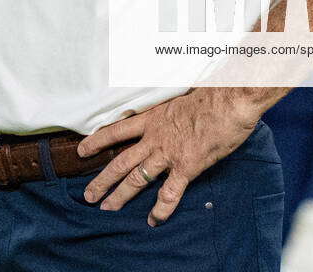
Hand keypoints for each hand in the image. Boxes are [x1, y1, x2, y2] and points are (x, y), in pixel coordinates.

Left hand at [77, 87, 260, 224]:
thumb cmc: (212, 92)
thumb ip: (173, 109)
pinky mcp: (186, 167)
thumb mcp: (183, 95)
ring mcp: (169, 153)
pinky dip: (160, 209)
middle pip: (122, 160)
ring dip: (121, 195)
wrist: (230, 100)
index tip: (82, 149)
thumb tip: (173, 111)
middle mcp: (156, 137)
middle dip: (103, 179)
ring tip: (107, 208)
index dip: (98, 140)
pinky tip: (153, 220)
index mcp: (154, 117)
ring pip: (137, 178)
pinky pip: (169, 193)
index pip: (118, 129)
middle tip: (88, 195)